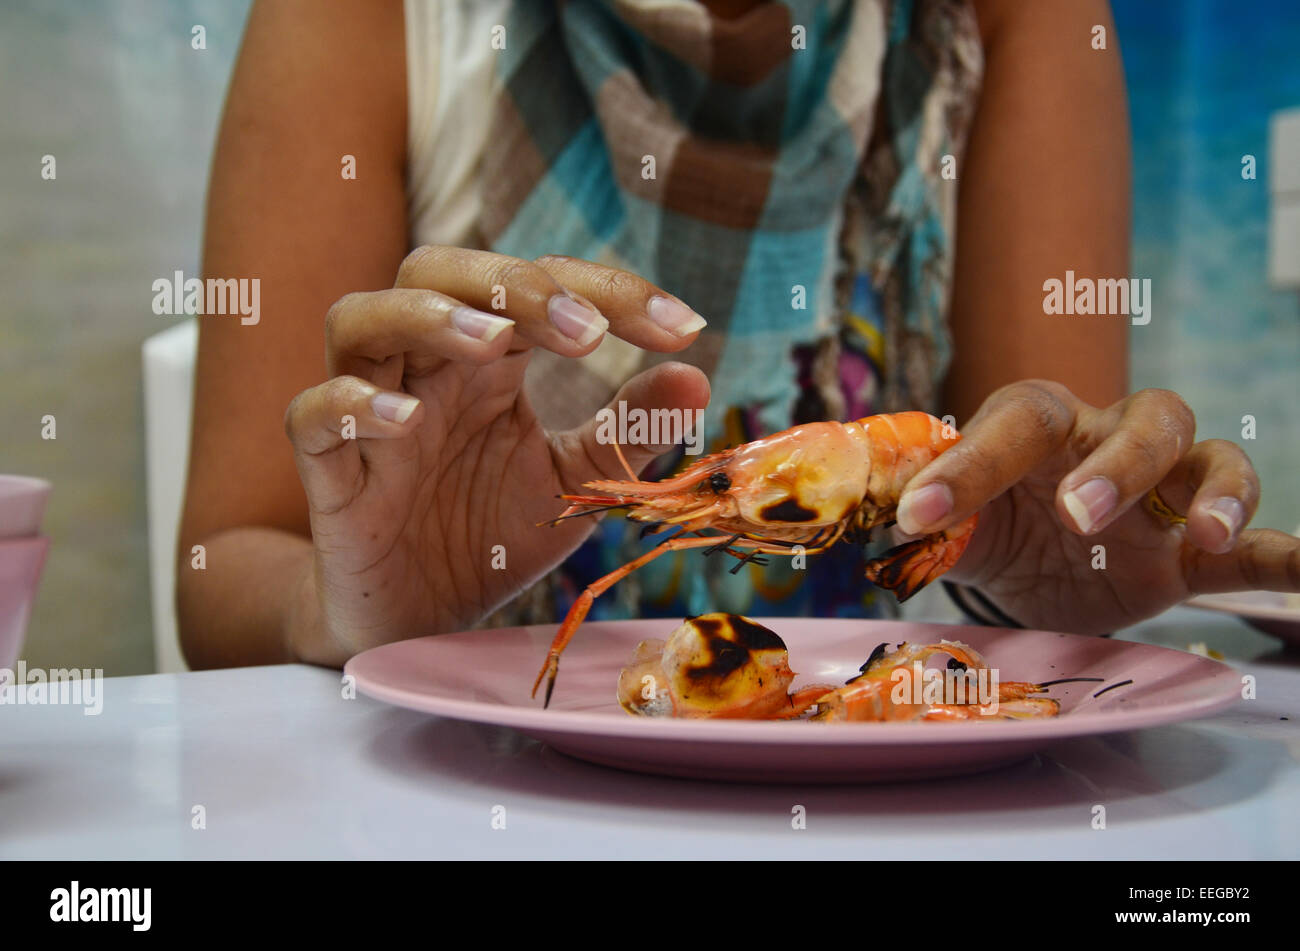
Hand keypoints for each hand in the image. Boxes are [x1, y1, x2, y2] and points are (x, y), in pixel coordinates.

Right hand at [283, 246, 708, 663]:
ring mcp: (370, 414)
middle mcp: (424, 367)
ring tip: (495, 344)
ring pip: (361, 320)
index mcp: (486, 360)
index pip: (539, 288)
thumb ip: (626, 431)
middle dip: (512, 286)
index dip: (612, 293)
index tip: (687, 327)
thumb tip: (696, 379)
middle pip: (437, 271)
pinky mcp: (329, 474)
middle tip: (588, 333)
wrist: (422, 620)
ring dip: (426, 318)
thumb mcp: (573, 481)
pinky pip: (313, 415)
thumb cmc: (489, 535)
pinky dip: (352, 406)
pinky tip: (405, 421)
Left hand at [895, 380, 1298, 633]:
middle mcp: (1109, 443)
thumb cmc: (993, 521)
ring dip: (1218, 495)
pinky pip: (1256, 549)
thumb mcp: (953, 519)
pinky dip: (1286, 554)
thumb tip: (867, 504)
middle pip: (1147, 421)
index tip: (919, 517)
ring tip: (1206, 536)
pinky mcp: (1190, 554)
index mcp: (1038, 424)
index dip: (969, 466)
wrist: (1032, 563)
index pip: (1015, 423)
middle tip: (1079, 515)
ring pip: (1212, 463)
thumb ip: (922, 504)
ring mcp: (1162, 496)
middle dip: (1119, 465)